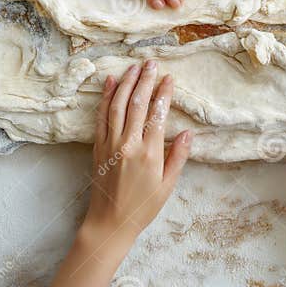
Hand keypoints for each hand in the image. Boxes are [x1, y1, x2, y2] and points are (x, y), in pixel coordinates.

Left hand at [84, 61, 191, 242]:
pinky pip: (101, 117)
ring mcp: (110, 144)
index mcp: (149, 153)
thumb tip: (188, 132)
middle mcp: (128, 144)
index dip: (164, 93)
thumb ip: (178, 156)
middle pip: (137, 104)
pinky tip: (109, 82)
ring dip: (126, 83)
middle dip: (145, 81)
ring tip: (134, 66)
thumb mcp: (168, 185)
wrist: (109, 223)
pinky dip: (105, 97)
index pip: (157, 114)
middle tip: (152, 63)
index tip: (169, 78)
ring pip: (117, 105)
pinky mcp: (97, 147)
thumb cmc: (142, 207)